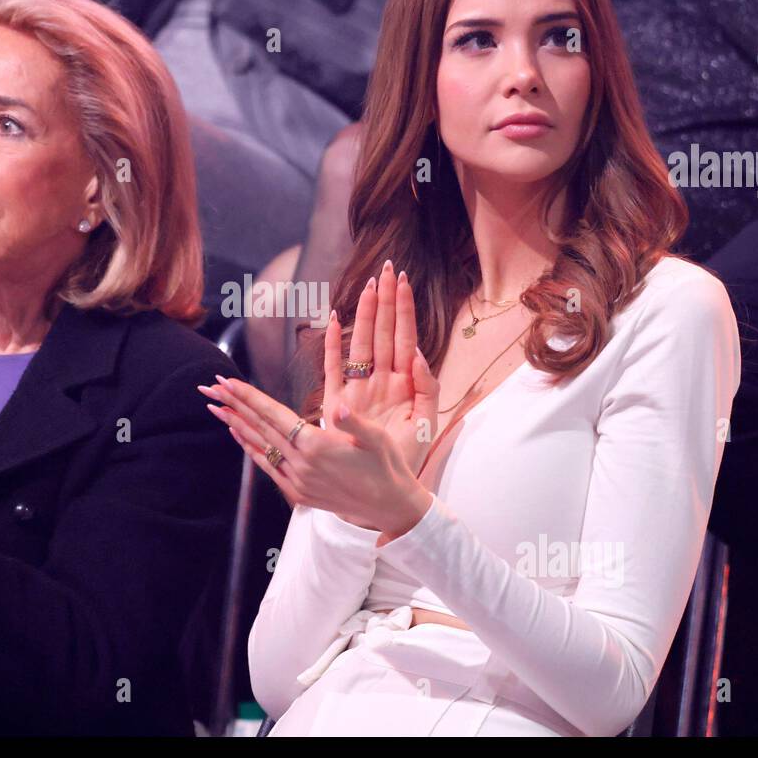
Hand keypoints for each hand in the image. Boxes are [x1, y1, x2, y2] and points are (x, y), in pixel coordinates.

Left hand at [201, 375, 432, 542]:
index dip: (248, 396)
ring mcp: (297, 480)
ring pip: (259, 446)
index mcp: (317, 445)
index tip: (227, 381)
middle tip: (209, 387)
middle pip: (259, 427)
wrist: (389, 506)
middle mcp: (301, 463)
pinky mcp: (297, 492)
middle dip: (233, 405)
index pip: (274, 414)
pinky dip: (250, 448)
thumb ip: (354, 421)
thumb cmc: (386, 467)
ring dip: (235, 424)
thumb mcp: (377, 438)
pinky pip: (267, 466)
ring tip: (214, 407)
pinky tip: (238, 435)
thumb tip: (338, 407)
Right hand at [324, 260, 439, 477]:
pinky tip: (331, 320)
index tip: (402, 280)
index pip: (405, 337)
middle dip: (385, 301)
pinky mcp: (339, 403)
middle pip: (383, 333)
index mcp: (403, 385)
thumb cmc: (405, 460)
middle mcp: (380, 382)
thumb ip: (426, 388)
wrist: (384, 490)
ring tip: (367, 286)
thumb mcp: (426, 425)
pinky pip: (334, 367)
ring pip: (362, 343)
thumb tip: (415, 356)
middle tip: (385, 268)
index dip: (404, 309)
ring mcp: (359, 390)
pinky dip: (332, 344)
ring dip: (365, 314)